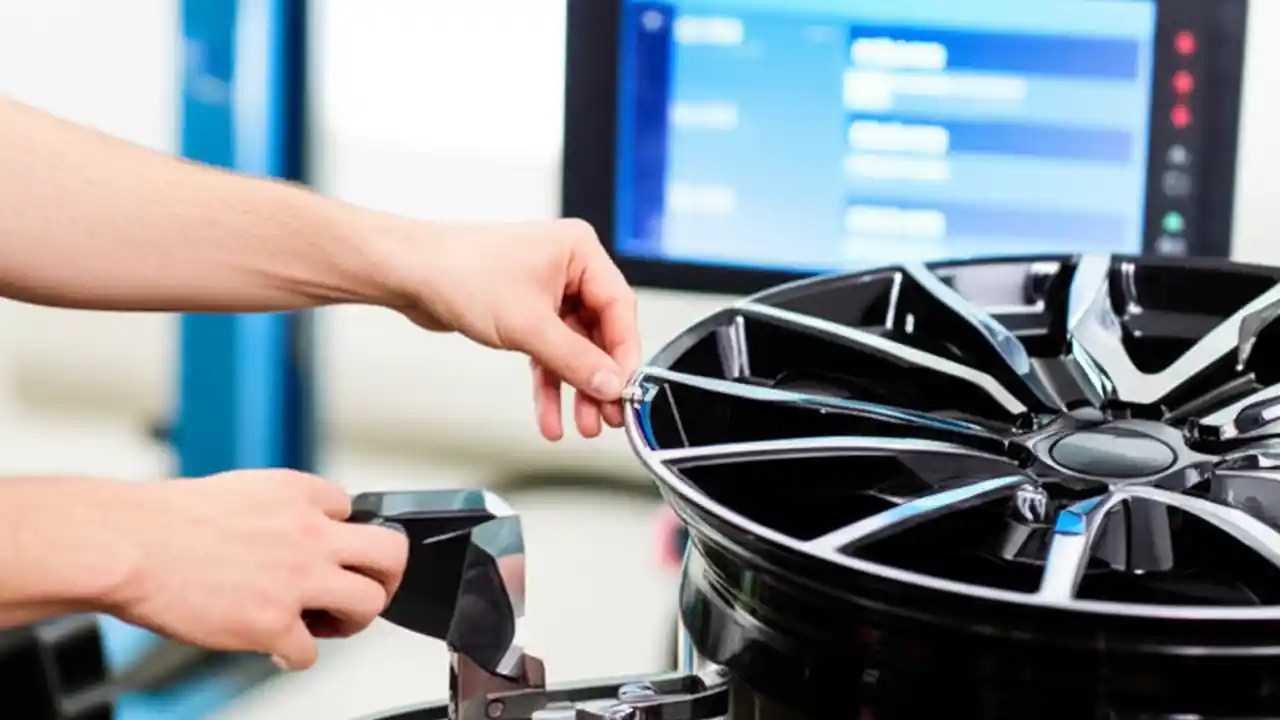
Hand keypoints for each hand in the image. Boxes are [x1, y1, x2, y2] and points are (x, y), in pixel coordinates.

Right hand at [103, 470, 407, 669]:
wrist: (129, 544)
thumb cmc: (166, 519)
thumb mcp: (243, 489)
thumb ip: (282, 508)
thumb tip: (299, 528)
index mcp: (300, 494)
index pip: (355, 511)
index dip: (342, 536)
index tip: (328, 553)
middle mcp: (310, 534)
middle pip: (390, 552)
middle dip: (386, 576)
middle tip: (368, 590)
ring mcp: (297, 580)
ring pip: (370, 603)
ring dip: (353, 619)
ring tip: (328, 623)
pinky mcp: (273, 624)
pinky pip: (310, 654)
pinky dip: (295, 657)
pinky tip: (276, 649)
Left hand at [370, 217, 640, 440]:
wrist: (410, 274)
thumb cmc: (460, 272)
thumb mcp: (529, 325)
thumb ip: (575, 359)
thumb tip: (610, 383)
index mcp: (579, 252)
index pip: (619, 308)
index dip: (625, 354)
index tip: (626, 389)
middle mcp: (567, 268)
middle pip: (599, 333)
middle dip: (599, 379)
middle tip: (609, 414)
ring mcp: (547, 290)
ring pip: (574, 348)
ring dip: (575, 388)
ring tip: (583, 424)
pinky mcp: (525, 311)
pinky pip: (549, 352)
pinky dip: (549, 383)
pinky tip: (551, 415)